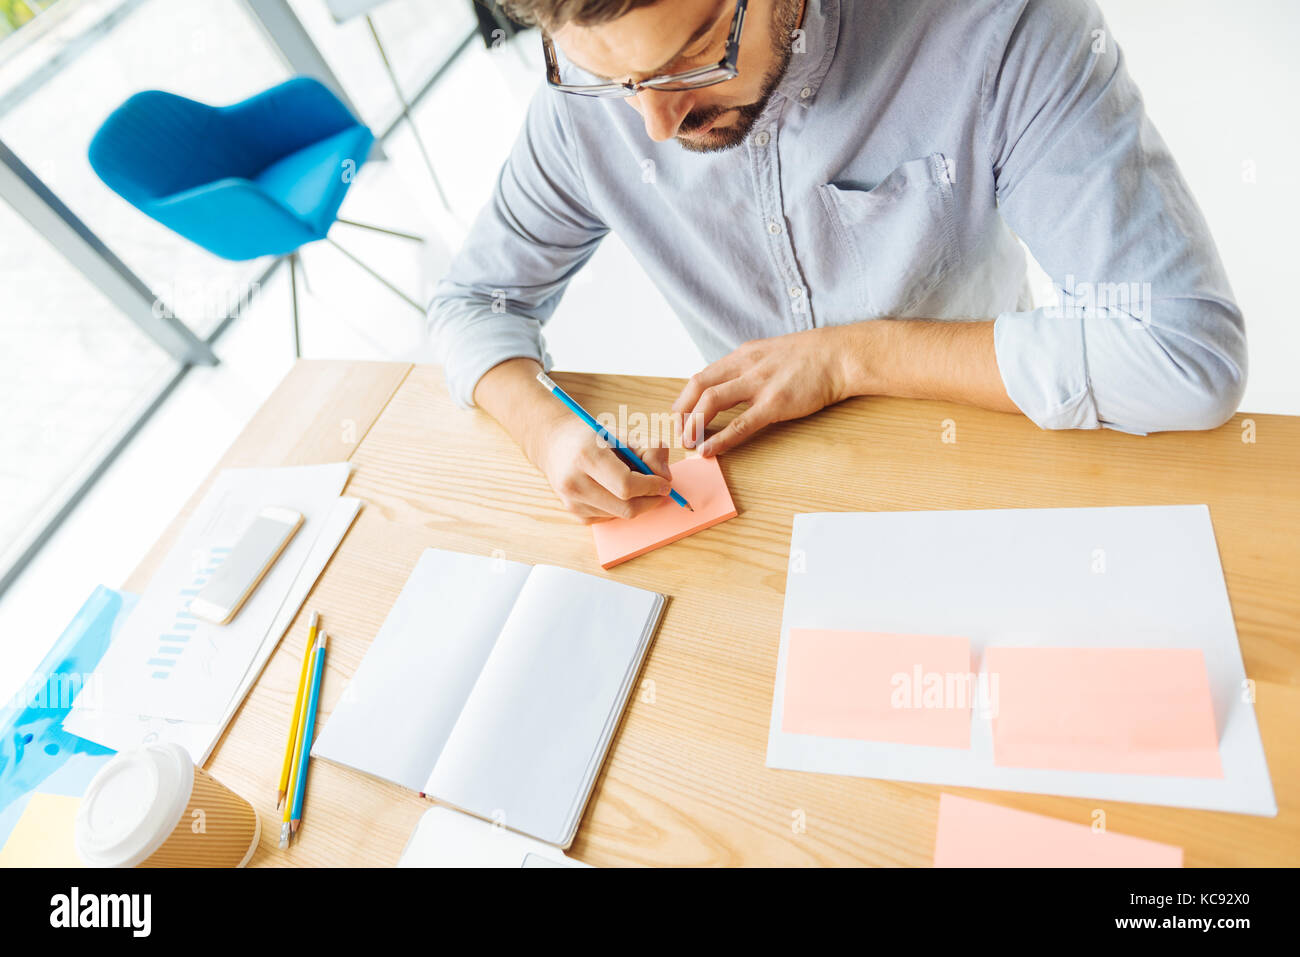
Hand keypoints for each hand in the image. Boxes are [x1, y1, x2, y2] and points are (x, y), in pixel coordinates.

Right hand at [524, 405, 672, 523]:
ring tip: (635, 483)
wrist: (556, 444)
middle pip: (627, 507)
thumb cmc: (593, 437)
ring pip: (620, 515)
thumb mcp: (623, 434)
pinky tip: (615, 490)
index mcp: (587, 456)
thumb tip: (665, 478)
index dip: (651, 487)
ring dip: (636, 503)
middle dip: (650, 500)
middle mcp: (574, 482)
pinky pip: (609, 518)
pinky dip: (620, 507)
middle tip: (660, 489)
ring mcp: (572, 501)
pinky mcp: (574, 513)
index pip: (626, 485)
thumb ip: (650, 450)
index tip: (664, 483)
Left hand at [671, 326, 854, 456]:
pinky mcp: (775, 403)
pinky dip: (720, 439)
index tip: (681, 417)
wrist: (840, 355)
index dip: (685, 399)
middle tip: (679, 433)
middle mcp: (745, 366)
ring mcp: (759, 384)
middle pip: (698, 386)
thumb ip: (749, 369)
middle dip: (682, 413)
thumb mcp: (770, 353)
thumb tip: (731, 388)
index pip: (701, 376)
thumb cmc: (810, 357)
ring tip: (689, 443)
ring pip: (711, 401)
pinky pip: (740, 424)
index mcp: (742, 355)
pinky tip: (709, 451)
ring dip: (694, 424)